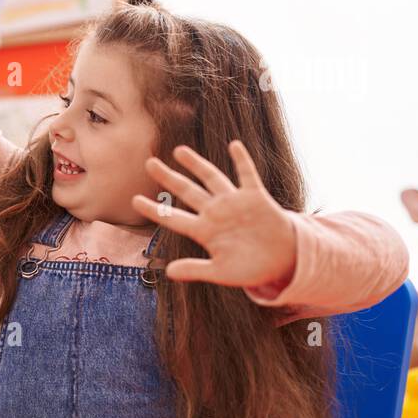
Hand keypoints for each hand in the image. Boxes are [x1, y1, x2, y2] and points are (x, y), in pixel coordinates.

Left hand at [131, 140, 297, 289]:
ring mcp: (234, 203)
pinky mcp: (256, 197)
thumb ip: (196, 270)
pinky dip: (242, 160)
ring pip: (212, 178)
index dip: (154, 210)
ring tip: (178, 150)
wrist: (283, 261)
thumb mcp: (221, 272)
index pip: (173, 218)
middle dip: (168, 178)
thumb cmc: (251, 268)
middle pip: (187, 192)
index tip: (134, 199)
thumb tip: (169, 272)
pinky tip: (233, 145)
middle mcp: (216, 213)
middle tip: (149, 163)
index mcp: (205, 231)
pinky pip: (247, 175)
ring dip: (197, 164)